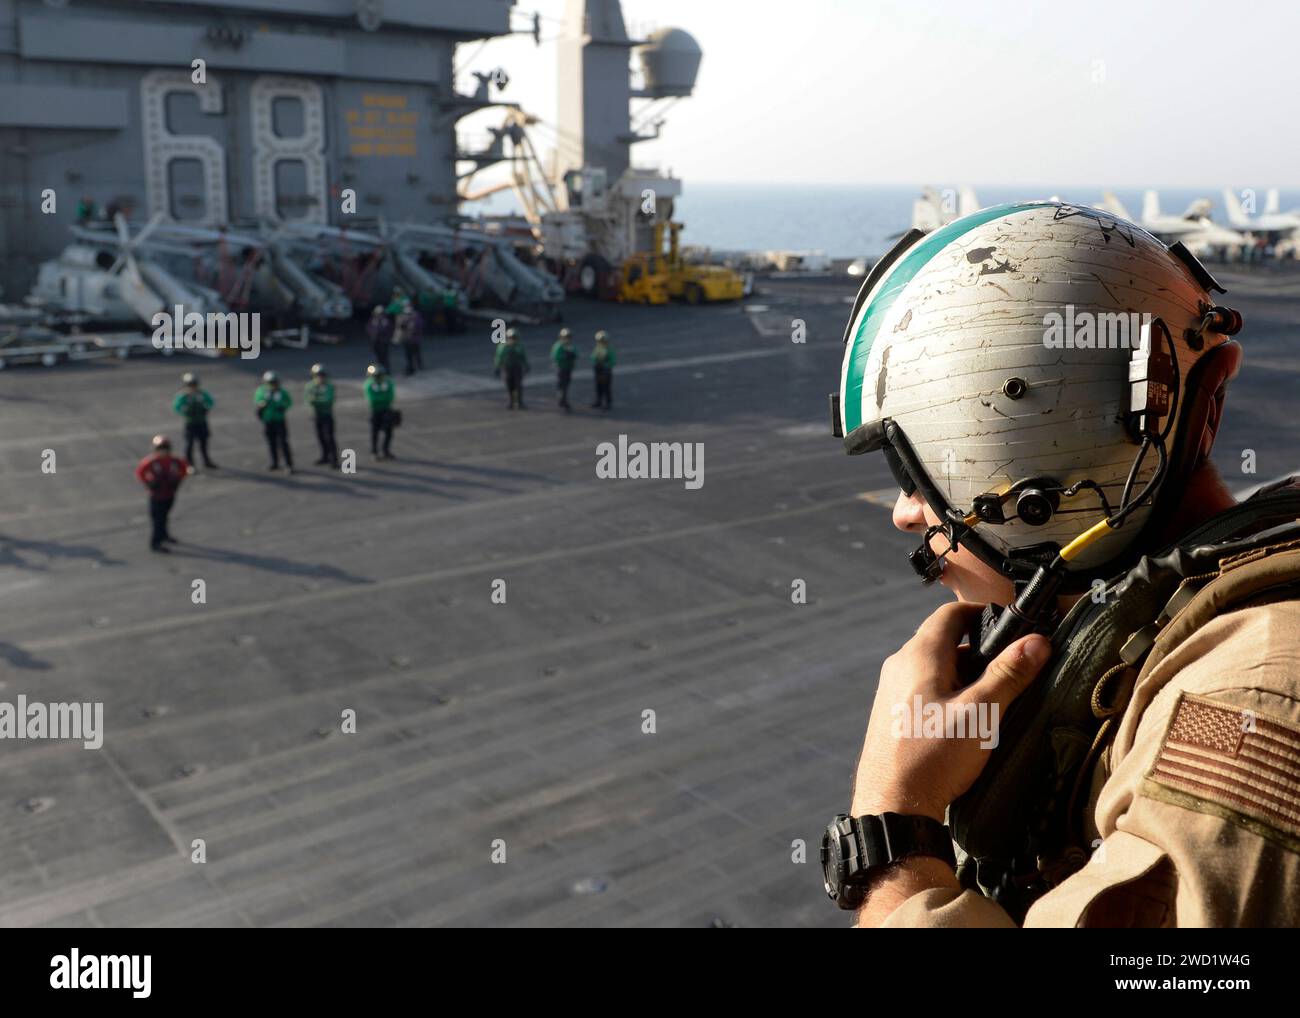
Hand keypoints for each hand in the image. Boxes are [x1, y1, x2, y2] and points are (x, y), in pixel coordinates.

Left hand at [850, 602, 1050, 821]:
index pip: (950, 613)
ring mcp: (892, 690)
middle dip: (978, 649)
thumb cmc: (933, 757)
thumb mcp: (982, 713)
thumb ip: (1008, 674)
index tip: (1008, 624)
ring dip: (963, 675)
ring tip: (991, 699)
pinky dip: (946, 694)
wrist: (892, 803)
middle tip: (1009, 669)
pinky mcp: (891, 713)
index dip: (981, 612)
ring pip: (934, 667)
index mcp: (920, 655)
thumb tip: (1036, 642)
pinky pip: (922, 689)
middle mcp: (900, 665)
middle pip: (943, 640)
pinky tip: (964, 720)